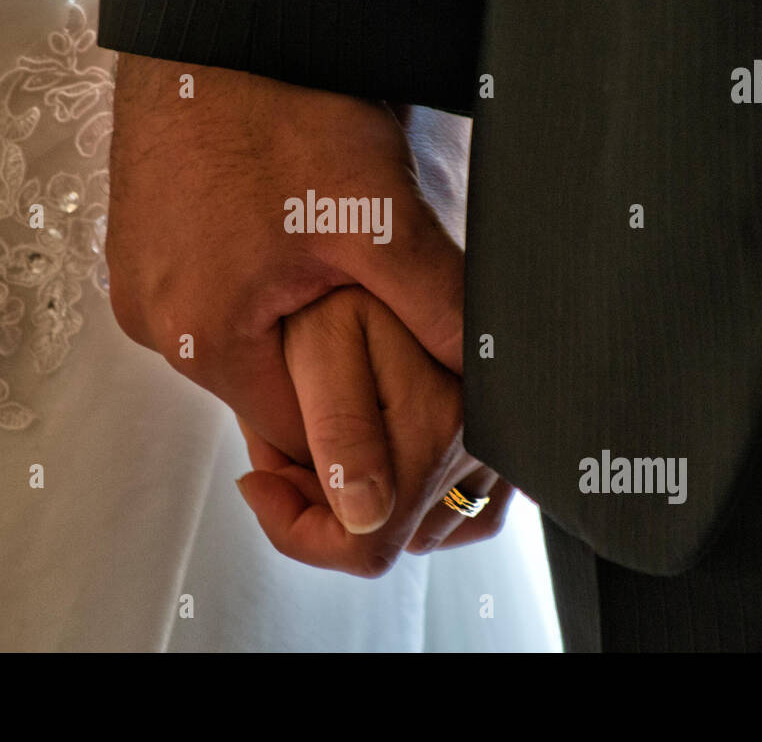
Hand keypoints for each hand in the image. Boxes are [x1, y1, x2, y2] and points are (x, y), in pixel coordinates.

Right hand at [105, 53, 463, 471]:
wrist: (210, 24)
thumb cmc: (280, 111)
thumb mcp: (377, 217)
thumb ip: (436, 304)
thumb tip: (486, 371)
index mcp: (204, 336)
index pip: (295, 431)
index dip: (355, 411)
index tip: (389, 374)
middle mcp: (154, 321)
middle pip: (260, 386)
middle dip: (317, 359)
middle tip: (362, 301)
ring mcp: (136, 279)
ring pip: (232, 337)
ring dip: (281, 316)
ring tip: (320, 257)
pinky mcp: (134, 241)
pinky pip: (200, 290)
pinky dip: (244, 280)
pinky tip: (275, 231)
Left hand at [235, 286, 513, 576]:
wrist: (381, 216)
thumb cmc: (341, 266)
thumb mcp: (319, 341)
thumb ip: (340, 432)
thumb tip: (363, 521)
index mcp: (441, 426)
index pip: (368, 544)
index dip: (298, 526)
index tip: (258, 481)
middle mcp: (485, 442)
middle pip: (390, 534)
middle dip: (321, 498)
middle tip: (275, 435)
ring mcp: (501, 441)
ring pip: (419, 521)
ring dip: (358, 488)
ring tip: (315, 419)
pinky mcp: (503, 433)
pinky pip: (456, 501)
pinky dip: (401, 484)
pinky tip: (359, 434)